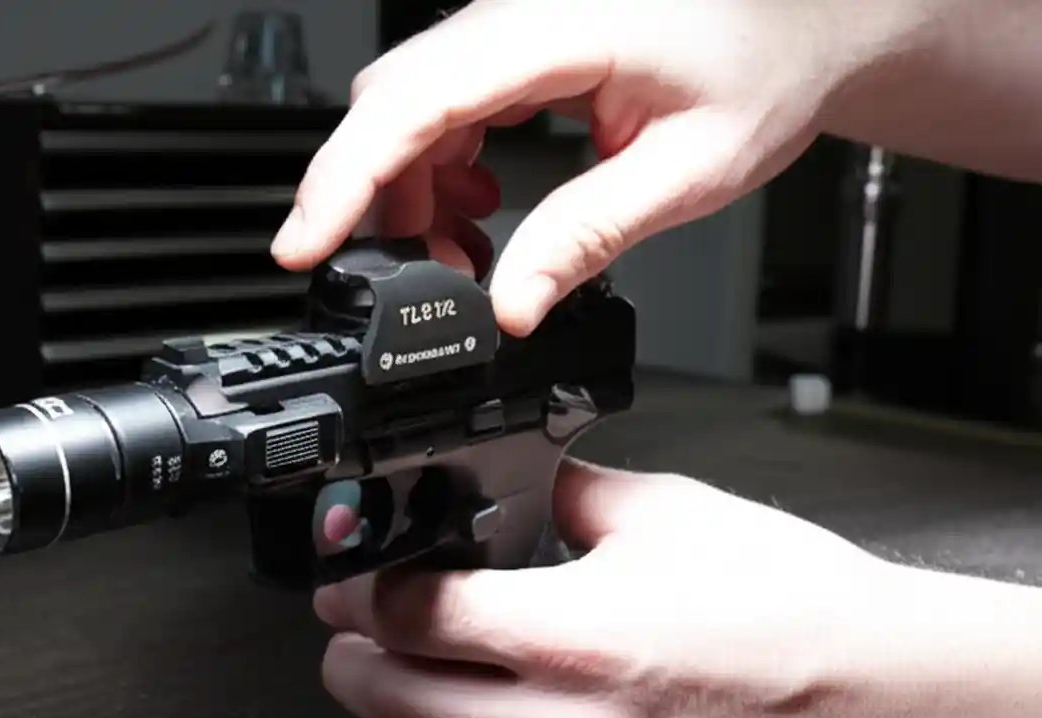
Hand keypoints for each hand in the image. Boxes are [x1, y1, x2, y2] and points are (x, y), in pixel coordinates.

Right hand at [271, 0, 852, 335]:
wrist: (797, 23)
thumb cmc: (763, 68)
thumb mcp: (687, 170)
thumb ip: (589, 236)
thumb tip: (511, 303)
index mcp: (559, 32)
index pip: (414, 102)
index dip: (347, 178)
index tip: (305, 245)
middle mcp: (517, 15)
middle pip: (390, 106)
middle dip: (373, 204)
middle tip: (408, 286)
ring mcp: (511, 27)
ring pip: (408, 111)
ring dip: (410, 194)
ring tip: (458, 262)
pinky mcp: (515, 47)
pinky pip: (445, 107)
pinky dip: (441, 171)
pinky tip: (479, 212)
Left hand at [313, 459, 927, 717]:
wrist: (865, 685)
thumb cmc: (785, 605)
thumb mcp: (662, 513)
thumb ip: (567, 491)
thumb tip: (513, 479)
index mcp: (569, 637)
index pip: (406, 617)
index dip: (357, 591)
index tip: (350, 578)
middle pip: (386, 700)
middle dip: (354, 654)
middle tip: (358, 620)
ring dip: (399, 701)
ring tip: (415, 656)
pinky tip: (479, 699)